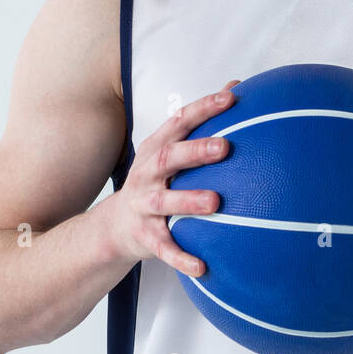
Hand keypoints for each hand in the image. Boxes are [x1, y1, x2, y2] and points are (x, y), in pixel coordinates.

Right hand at [105, 80, 239, 276]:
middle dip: (195, 151)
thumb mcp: (171, 149)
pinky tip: (203, 267)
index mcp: (156, 149)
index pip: (179, 122)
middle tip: (225, 147)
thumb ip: (201, 122)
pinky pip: (164, 248)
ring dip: (189, 201)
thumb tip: (237, 86)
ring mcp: (144, 205)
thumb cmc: (155, 182)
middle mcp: (147, 174)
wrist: (115, 226)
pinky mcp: (145, 237)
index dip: (204, 109)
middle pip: (169, 157)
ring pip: (165, 201)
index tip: (231, 99)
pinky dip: (181, 257)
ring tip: (215, 202)